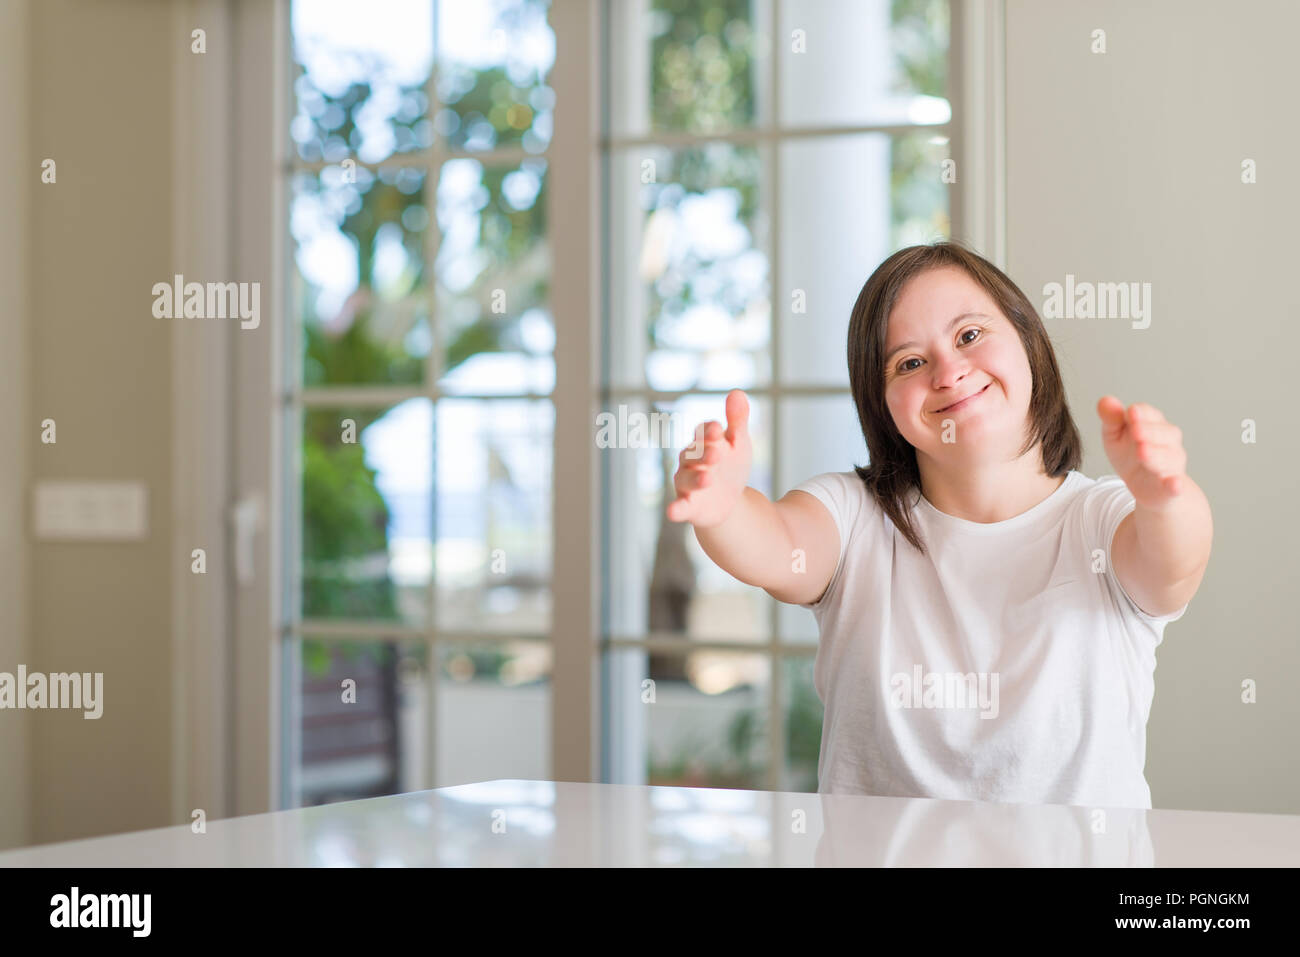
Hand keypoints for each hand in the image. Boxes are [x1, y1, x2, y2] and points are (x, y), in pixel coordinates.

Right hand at [666, 389, 752, 526]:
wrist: (729, 501)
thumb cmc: (730, 466)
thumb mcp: (738, 444)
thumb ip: (737, 420)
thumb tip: (737, 392)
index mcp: (703, 443)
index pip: (703, 433)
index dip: (709, 432)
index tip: (717, 429)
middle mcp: (690, 461)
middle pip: (693, 455)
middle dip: (704, 454)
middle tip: (717, 453)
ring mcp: (687, 484)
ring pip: (686, 479)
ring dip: (696, 479)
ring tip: (708, 479)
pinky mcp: (688, 506)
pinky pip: (678, 507)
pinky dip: (675, 508)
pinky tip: (672, 511)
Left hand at [1096, 396, 1187, 508]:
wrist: (1144, 486)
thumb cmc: (1130, 455)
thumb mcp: (1115, 436)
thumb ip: (1111, 419)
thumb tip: (1104, 400)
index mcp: (1153, 423)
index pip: (1149, 414)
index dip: (1141, 414)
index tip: (1131, 413)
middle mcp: (1168, 440)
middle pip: (1163, 433)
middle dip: (1150, 432)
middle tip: (1135, 432)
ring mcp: (1172, 463)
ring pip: (1168, 457)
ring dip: (1156, 455)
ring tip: (1141, 452)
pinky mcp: (1170, 486)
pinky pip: (1176, 484)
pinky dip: (1175, 484)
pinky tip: (1174, 484)